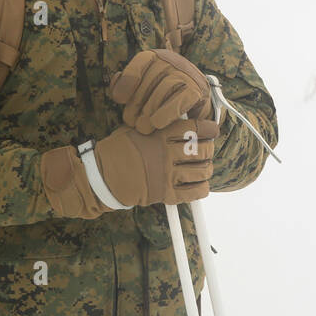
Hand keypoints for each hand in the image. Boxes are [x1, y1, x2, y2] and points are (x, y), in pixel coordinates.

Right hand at [42, 119, 218, 218]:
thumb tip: (179, 121)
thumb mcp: (136, 128)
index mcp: (160, 135)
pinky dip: (202, 189)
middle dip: (208, 149)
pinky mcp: (165, 194)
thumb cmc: (117, 149)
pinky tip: (201, 185)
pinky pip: (193, 193)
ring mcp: (167, 175)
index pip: (193, 129)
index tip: (213, 129)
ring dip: (207, 169)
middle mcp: (166, 154)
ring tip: (204, 167)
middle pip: (202, 150)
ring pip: (201, 171)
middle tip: (207, 149)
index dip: (208, 128)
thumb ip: (158, 126)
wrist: (102, 176)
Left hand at [109, 49, 212, 133]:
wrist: (197, 99)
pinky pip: (180, 100)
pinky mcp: (197, 89)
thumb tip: (117, 93)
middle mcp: (171, 61)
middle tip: (131, 122)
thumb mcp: (142, 87)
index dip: (126, 81)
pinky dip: (167, 113)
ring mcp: (185, 74)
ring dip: (149, 112)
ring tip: (142, 127)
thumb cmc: (161, 94)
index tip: (120, 100)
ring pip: (163, 90)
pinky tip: (158, 123)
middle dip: (136, 104)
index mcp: (155, 57)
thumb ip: (125, 87)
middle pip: (149, 81)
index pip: (139, 62)